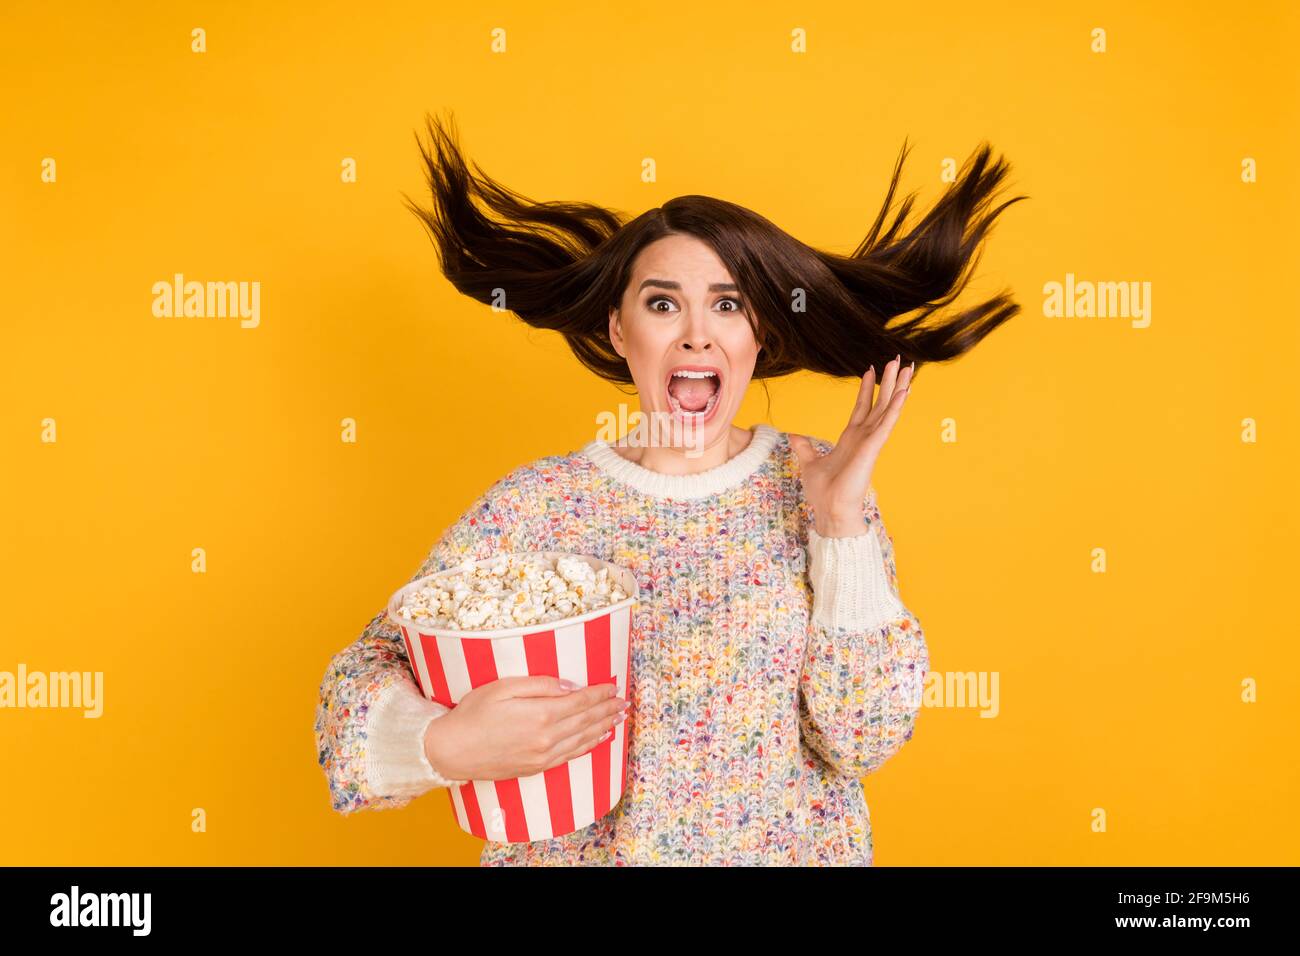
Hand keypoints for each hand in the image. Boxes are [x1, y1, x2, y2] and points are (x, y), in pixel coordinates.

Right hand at [422, 676, 629, 780]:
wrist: (452, 751)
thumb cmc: (473, 713)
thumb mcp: (503, 687)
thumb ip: (540, 685)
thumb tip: (570, 686)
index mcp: (540, 714)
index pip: (580, 701)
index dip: (599, 693)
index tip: (613, 686)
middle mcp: (547, 738)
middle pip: (586, 721)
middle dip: (607, 709)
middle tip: (624, 701)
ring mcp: (543, 756)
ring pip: (583, 740)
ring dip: (604, 727)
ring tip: (619, 718)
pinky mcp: (537, 768)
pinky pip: (571, 755)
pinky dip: (589, 746)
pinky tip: (598, 739)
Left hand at [790, 354, 912, 536]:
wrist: (830, 509)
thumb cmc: (823, 492)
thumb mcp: (810, 462)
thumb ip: (805, 447)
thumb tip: (795, 436)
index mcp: (851, 439)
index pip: (862, 408)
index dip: (866, 389)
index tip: (870, 370)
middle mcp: (863, 437)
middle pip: (879, 403)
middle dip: (888, 382)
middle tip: (898, 360)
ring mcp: (870, 442)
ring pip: (887, 409)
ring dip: (897, 388)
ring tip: (907, 369)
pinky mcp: (873, 448)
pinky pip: (886, 424)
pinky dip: (895, 408)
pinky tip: (903, 392)